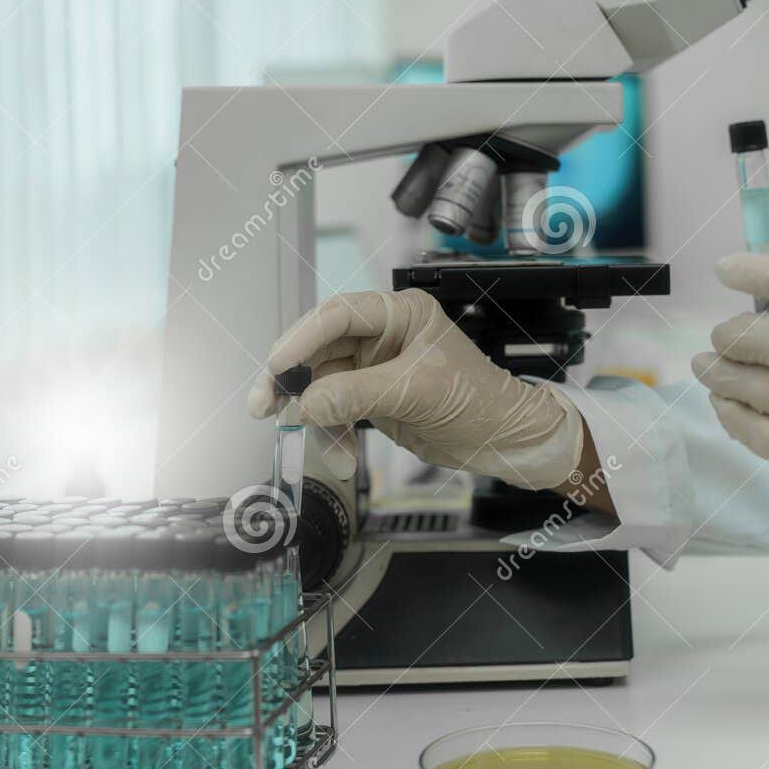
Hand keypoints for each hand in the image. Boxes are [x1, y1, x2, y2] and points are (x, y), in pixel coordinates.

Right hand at [247, 289, 583, 489]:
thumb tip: (305, 404)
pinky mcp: (373, 397)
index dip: (301, 339)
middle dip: (293, 380)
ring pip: (322, 384)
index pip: (337, 315)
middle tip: (264, 405)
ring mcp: (375, 367)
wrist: (504, 441)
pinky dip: (332, 434)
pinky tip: (342, 455)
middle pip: (320, 349)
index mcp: (400, 313)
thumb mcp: (415, 392)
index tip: (276, 367)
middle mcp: (383, 334)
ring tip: (319, 446)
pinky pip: (335, 410)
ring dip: (315, 417)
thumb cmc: (478, 402)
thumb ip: (355, 394)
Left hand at [692, 254, 768, 546]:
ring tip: (705, 365)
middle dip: (734, 334)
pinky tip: (721, 403)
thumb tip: (762, 306)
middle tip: (718, 336)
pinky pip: (758, 433)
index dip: (763, 273)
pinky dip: (731, 414)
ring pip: (759, 387)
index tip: (725, 269)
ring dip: (720, 373)